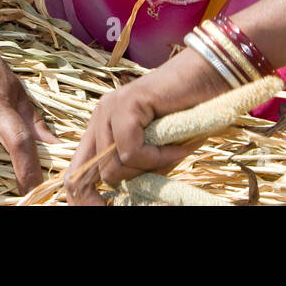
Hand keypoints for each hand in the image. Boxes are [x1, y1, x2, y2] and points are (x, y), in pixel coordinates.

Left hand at [63, 46, 230, 204]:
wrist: (209, 76)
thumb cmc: (189, 115)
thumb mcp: (157, 153)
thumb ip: (137, 170)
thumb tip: (124, 196)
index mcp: (102, 127)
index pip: (76, 173)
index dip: (85, 199)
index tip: (106, 209)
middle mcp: (100, 116)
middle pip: (94, 174)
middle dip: (127, 183)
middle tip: (158, 172)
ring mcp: (110, 108)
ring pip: (113, 166)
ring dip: (149, 167)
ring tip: (173, 148)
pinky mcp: (125, 105)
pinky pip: (132, 152)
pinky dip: (158, 157)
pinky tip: (176, 143)